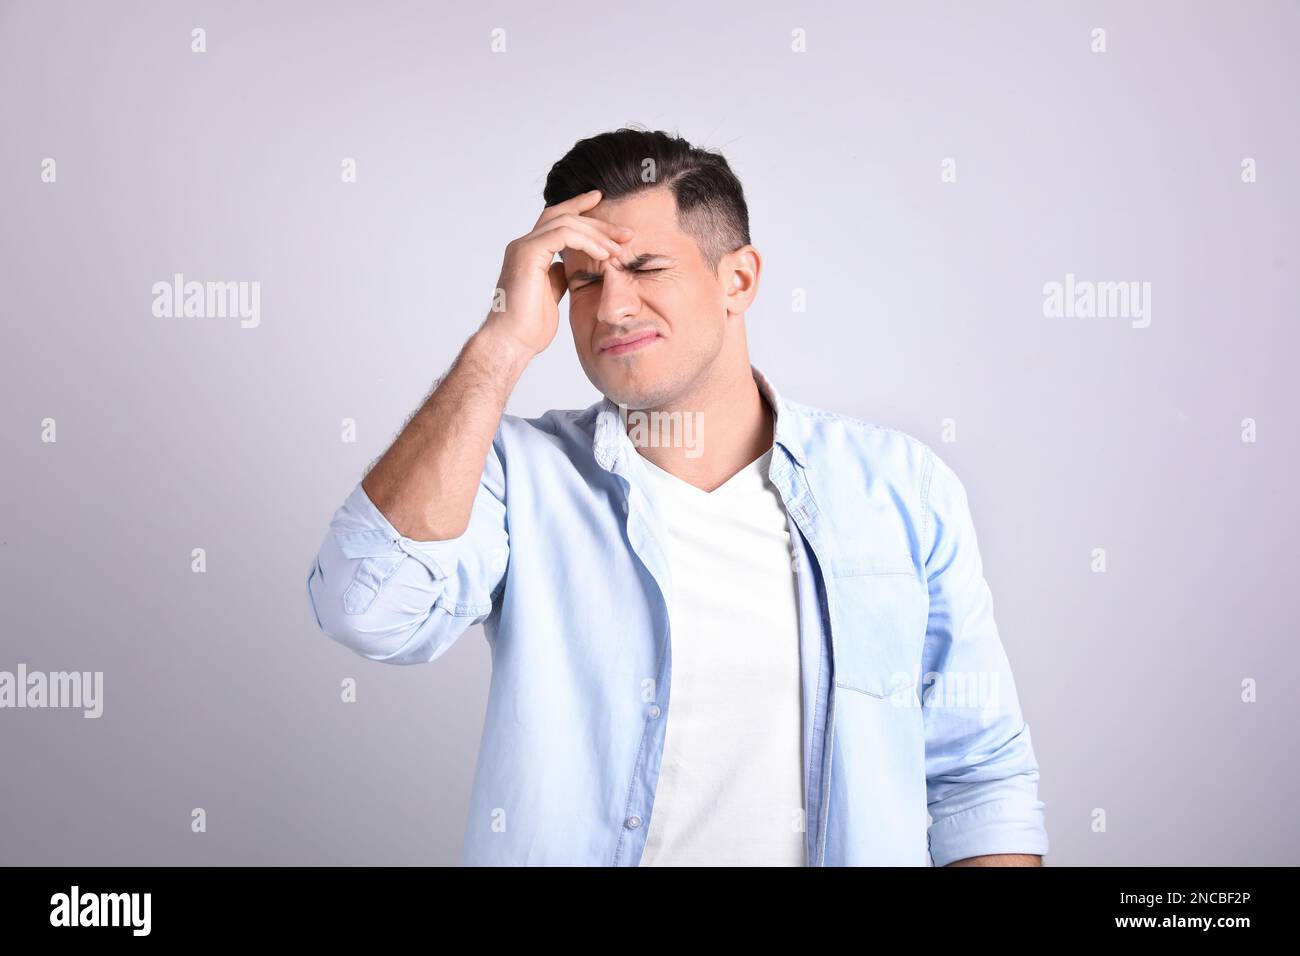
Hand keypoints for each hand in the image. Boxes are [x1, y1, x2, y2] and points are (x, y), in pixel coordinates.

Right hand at [482, 189, 633, 357]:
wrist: (513, 342)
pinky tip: (603, 255)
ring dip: (597, 234)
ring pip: (566, 222)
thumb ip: (559, 275)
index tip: (601, 201)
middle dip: (597, 221)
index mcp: (529, 251)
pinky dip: (587, 241)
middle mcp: (524, 243)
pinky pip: (563, 235)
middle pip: (564, 216)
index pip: (556, 219)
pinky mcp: (528, 253)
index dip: (579, 207)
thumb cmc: (530, 326)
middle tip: (625, 232)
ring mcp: (524, 246)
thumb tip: (568, 267)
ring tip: (618, 249)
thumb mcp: (552, 293)